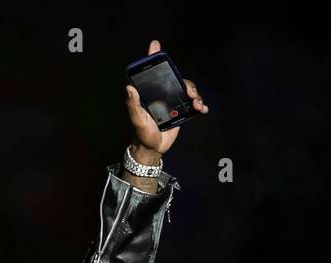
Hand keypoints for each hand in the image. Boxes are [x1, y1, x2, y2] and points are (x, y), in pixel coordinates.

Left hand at [124, 39, 207, 163]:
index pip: (152, 73)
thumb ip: (133, 105)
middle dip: (187, 83)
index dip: (153, 57)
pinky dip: (200, 105)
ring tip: (197, 104)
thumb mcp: (137, 119)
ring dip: (195, 94)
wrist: (152, 149)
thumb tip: (129, 88)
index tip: (155, 45)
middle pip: (177, 80)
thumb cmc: (141, 133)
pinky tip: (202, 109)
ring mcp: (173, 102)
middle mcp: (162, 94)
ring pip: (187, 90)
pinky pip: (192, 104)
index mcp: (150, 93)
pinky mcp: (181, 111)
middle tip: (190, 92)